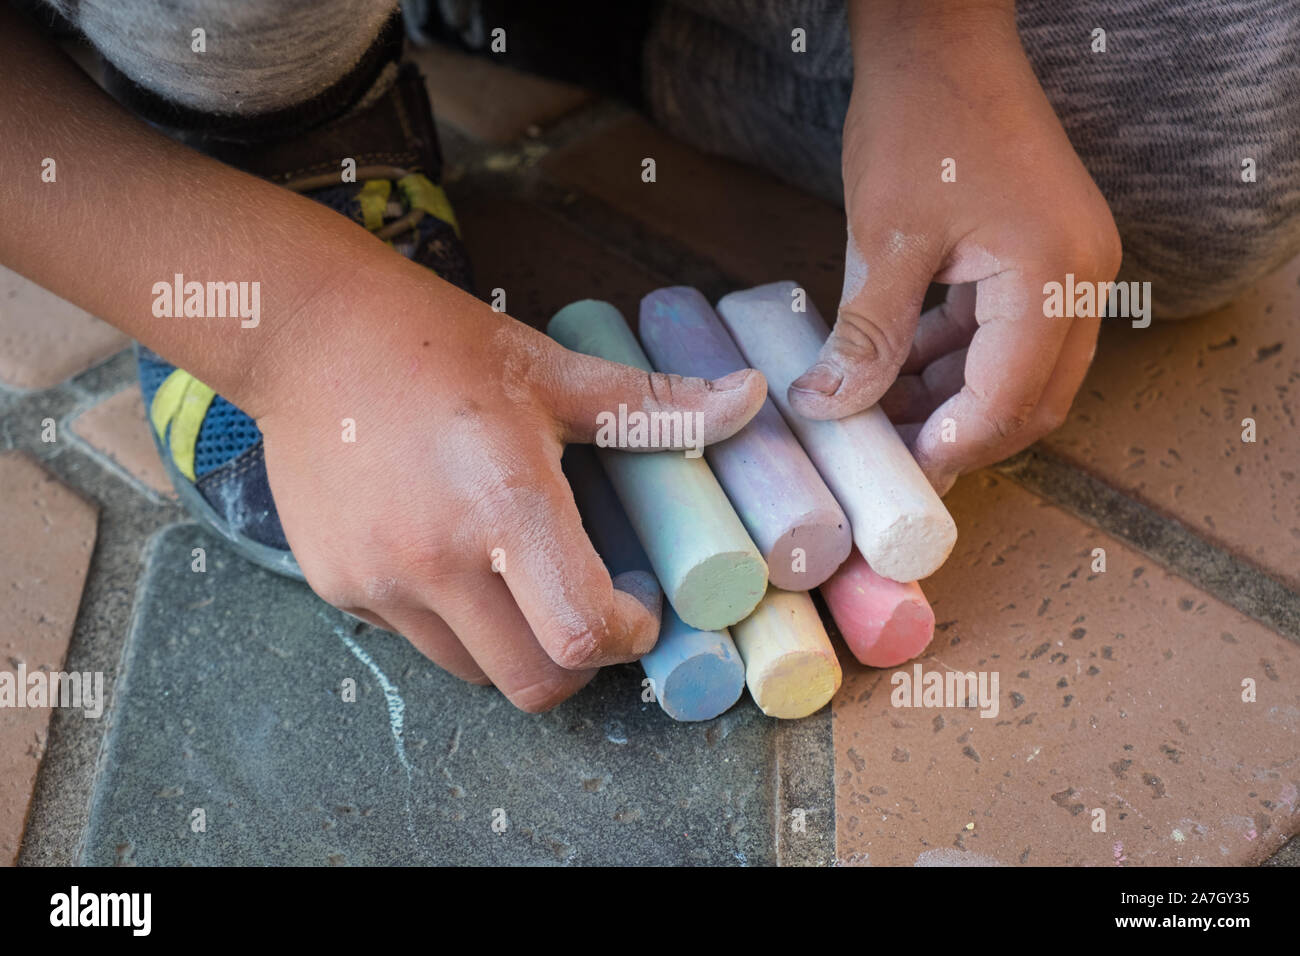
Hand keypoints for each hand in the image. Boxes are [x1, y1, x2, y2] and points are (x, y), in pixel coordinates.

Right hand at [257, 267, 765, 710]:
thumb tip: (751, 396)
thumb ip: (654, 407)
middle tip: (587, 611)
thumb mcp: (553, 371)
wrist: (307, 332)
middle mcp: (437, 557)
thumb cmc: (438, 345)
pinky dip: (449, 622)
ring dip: (513, 646)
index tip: (639, 609)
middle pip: (534, 683)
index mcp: (505, 502)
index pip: (582, 634)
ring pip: (472, 671)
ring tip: (519, 580)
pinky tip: (450, 557)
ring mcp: (379, 579)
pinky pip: (414, 639)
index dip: (629, 636)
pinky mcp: (337, 586)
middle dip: (578, 663)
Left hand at [791, 3, 1121, 492]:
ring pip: (1018, 371)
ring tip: (880, 420)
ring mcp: (1066, 266)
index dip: (955, 446)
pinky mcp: (1042, 256)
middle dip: (964, 436)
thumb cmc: (919, 122)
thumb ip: (869, 335)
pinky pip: (1005, 334)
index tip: (899, 475)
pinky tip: (898, 372)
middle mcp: (1079, 277)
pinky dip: (956, 361)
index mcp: (1053, 274)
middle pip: (1033, 398)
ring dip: (954, 402)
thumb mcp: (885, 239)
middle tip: (894, 463)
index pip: (1012, 398)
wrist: (941, 40)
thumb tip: (833, 409)